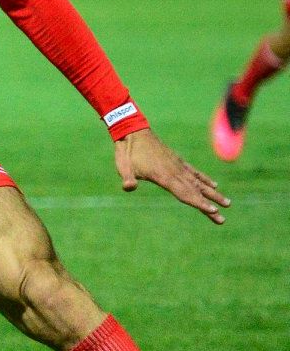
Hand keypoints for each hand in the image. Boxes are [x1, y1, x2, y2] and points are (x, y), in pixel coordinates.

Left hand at [114, 129, 228, 223]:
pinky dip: (204, 179)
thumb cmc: (127, 151)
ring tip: (227, 203)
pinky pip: (194, 172)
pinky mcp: (177, 161)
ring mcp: (178, 165)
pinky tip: (214, 185)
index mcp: (163, 175)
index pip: (184, 193)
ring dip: (213, 194)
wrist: (133, 131)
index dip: (198, 203)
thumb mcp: (122, 166)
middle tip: (222, 219)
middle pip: (195, 192)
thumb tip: (128, 187)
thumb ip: (127, 178)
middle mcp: (175, 171)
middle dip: (209, 205)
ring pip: (199, 183)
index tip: (212, 211)